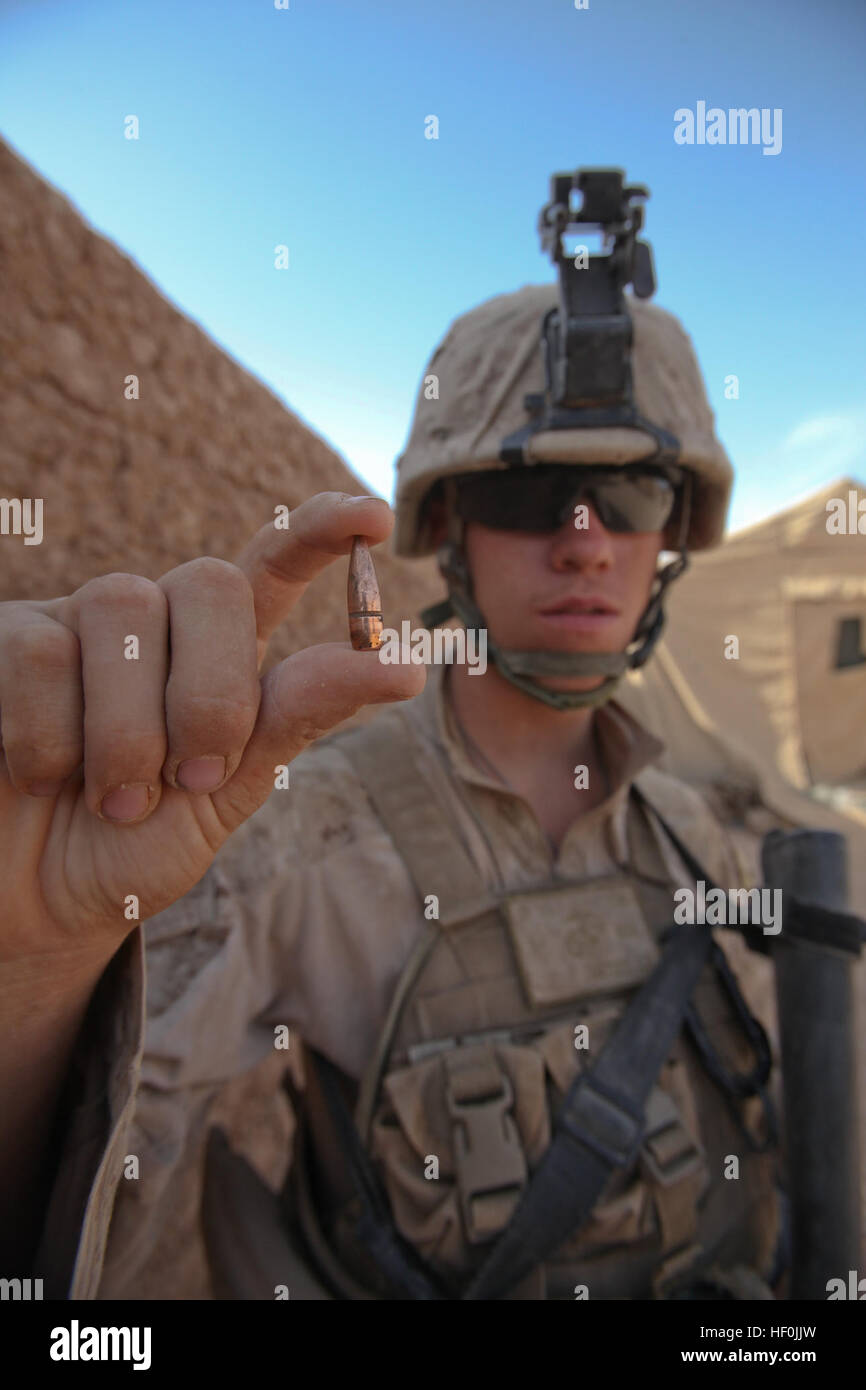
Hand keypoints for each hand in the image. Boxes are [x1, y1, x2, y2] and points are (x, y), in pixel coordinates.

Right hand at [0, 493, 422, 964]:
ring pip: (121, 608)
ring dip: (124, 735)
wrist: (35, 905)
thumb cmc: (136, 847)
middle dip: (211, 693)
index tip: (374, 514)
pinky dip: (49, 741)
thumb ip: (296, 719)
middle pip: (211, 582)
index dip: (320, 534)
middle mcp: (153, 620)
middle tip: (188, 781)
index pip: (272, 566)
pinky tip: (41, 777)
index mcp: (219, 654)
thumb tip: (405, 666)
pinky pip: (39, 652)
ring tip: (112, 800)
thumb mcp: (228, 795)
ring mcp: (75, 623)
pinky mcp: (5, 638)